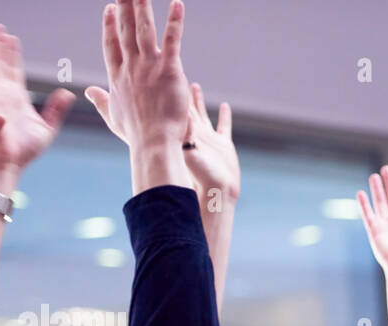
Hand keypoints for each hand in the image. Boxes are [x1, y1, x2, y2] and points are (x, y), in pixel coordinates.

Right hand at [0, 23, 73, 177]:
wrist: (10, 164)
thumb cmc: (25, 152)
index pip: (14, 71)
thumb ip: (56, 110)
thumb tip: (68, 93)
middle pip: (0, 63)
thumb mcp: (47, 128)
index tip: (10, 37)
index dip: (12, 53)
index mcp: (17, 99)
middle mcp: (4, 94)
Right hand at [85, 0, 191, 190]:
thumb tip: (87, 92)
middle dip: (124, 6)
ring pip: (144, 29)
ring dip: (142, 6)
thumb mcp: (113, 116)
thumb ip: (100, 101)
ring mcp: (150, 67)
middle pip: (126, 31)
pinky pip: (172, 41)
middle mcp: (131, 68)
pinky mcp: (169, 70)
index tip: (110, 9)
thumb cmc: (136, 135)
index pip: (112, 45)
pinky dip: (175, 22)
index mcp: (118, 78)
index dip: (110, 26)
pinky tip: (177, 4)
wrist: (153, 143)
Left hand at [181, 82, 238, 202]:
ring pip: (202, 113)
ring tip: (194, 85)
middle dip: (179, 90)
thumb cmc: (200, 175)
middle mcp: (194, 132)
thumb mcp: (188, 150)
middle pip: (184, 105)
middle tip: (173, 72)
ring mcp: (209, 138)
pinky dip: (225, 116)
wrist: (216, 192)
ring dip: (197, 99)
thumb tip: (175, 114)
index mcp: (185, 130)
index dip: (169, 89)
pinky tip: (225, 106)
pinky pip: (224, 126)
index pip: (174, 104)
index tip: (162, 71)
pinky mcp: (224, 145)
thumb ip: (183, 132)